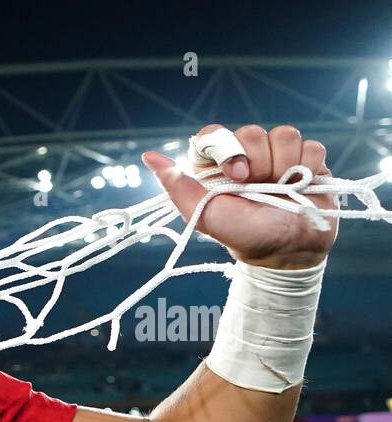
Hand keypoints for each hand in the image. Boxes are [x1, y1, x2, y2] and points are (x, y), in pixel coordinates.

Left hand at [142, 124, 336, 268]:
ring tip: (280, 189)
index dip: (225, 148)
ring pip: (284, 134)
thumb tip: (149, 156)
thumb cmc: (241, 234)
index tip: (235, 175)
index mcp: (218, 166)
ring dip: (283, 165)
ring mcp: (278, 157)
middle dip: (256, 162)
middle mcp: (247, 157)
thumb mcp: (203, 214)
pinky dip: (307, 166)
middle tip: (257, 187)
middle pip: (251, 132)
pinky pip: (310, 145)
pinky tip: (300, 185)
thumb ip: (177, 185)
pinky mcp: (307, 160)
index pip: (214, 134)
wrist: (286, 250)